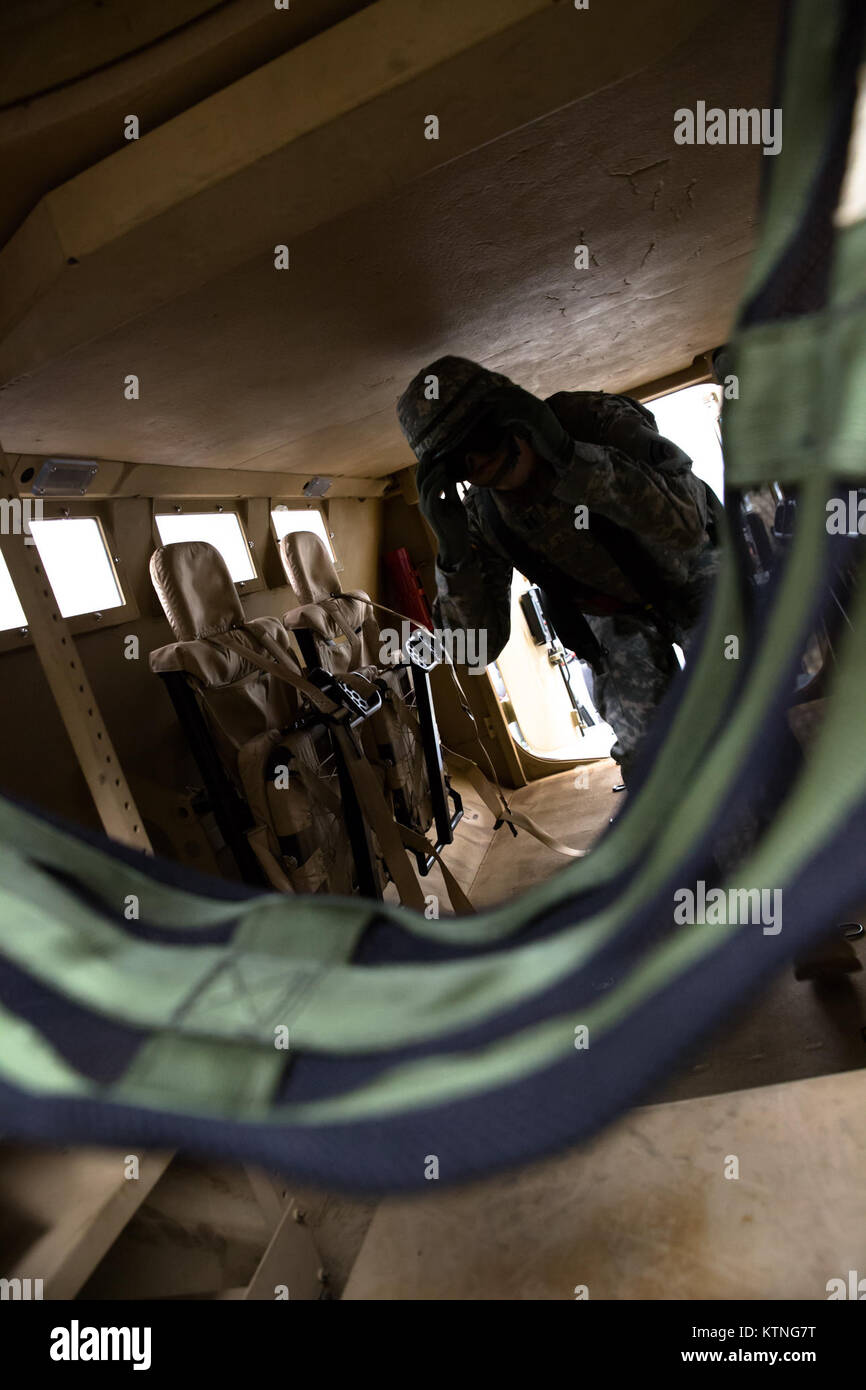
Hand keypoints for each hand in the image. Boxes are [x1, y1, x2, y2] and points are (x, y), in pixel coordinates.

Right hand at [416, 455, 470, 570]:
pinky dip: (438, 483)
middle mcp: (424, 502)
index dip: (427, 466)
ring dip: (434, 473)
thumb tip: (451, 474)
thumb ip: (450, 489)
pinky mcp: (432, 512)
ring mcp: (426, 507)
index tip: (433, 453)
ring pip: (425, 485)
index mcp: (429, 499)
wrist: (456, 542)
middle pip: (421, 479)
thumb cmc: (456, 524)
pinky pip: (432, 494)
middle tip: (431, 451)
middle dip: (425, 464)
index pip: (424, 479)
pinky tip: (445, 476)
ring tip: (442, 463)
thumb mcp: (454, 502)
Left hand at [484, 385, 574, 474]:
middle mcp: (536, 404)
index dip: (502, 391)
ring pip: (514, 403)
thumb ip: (521, 416)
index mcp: (535, 403)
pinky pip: (517, 415)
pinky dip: (507, 418)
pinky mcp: (536, 421)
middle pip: (514, 393)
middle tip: (484, 399)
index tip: (488, 394)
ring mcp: (537, 411)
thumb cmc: (543, 439)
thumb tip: (502, 414)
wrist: (560, 448)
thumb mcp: (532, 424)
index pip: (516, 391)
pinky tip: (502, 424)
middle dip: (497, 395)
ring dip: (501, 410)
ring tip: (496, 421)